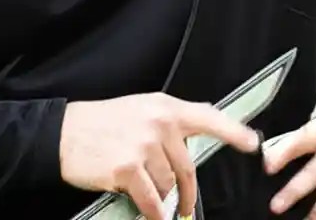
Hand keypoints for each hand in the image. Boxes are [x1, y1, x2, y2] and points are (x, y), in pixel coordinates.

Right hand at [59, 93, 259, 219]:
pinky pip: (151, 199)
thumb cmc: (101, 124)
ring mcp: (143, 146)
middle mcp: (158, 124)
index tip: (253, 144)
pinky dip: (154, 212)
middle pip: (187, 167)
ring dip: (163, 199)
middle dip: (188, 192)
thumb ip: (168, 124)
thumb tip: (192, 144)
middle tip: (187, 208)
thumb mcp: (140, 110)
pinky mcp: (127, 169)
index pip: (208, 117)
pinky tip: (154, 216)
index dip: (234, 132)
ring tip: (154, 202)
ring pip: (168, 185)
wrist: (62, 134)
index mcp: (165, 107)